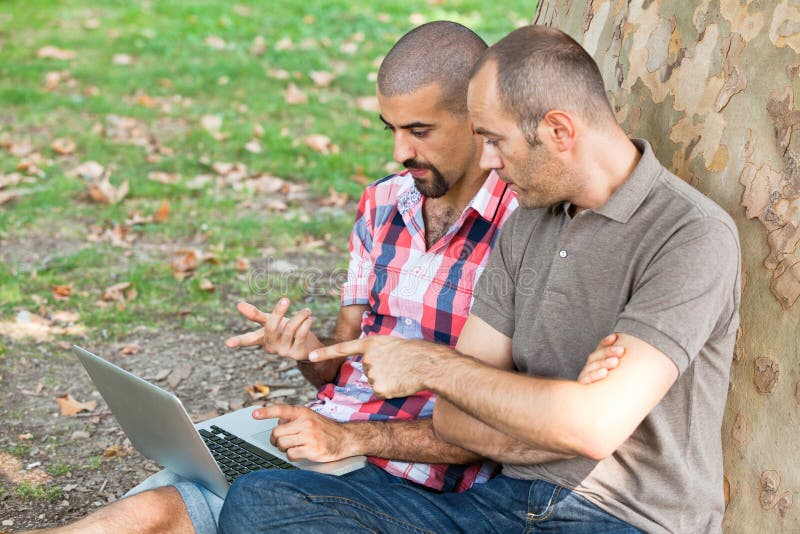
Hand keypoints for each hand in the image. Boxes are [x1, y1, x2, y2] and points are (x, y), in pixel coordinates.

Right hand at [225, 300, 321, 360]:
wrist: (308, 346)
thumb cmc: (286, 331)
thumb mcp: (271, 321)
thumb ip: (256, 315)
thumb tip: (238, 305)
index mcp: (263, 338)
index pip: (248, 339)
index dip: (238, 341)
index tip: (227, 344)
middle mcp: (272, 347)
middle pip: (271, 328)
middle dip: (278, 312)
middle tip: (285, 299)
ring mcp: (284, 351)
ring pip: (290, 329)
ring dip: (300, 316)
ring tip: (307, 310)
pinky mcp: (297, 353)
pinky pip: (301, 335)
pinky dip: (306, 324)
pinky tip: (310, 319)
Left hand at [253, 404, 355, 461]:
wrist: (345, 439)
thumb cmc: (324, 429)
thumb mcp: (309, 417)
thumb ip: (293, 419)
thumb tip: (277, 423)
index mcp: (303, 412)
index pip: (282, 410)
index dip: (266, 412)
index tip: (254, 414)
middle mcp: (306, 423)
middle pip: (276, 433)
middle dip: (276, 440)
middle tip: (281, 442)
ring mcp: (309, 436)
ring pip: (282, 444)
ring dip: (283, 449)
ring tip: (292, 447)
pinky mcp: (312, 450)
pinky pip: (290, 455)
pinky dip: (292, 456)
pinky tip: (299, 453)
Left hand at [310, 336, 436, 397]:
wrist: (428, 364)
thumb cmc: (414, 352)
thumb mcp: (391, 344)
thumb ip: (376, 352)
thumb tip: (369, 364)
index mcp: (371, 344)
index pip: (342, 348)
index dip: (325, 352)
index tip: (310, 355)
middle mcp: (368, 359)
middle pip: (367, 370)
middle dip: (380, 370)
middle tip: (397, 365)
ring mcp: (372, 375)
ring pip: (374, 381)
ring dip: (386, 380)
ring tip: (401, 372)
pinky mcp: (379, 389)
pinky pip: (380, 392)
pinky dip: (390, 389)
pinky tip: (400, 382)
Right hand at [577, 334, 624, 384]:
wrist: (593, 412)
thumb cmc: (611, 386)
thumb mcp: (615, 374)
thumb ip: (618, 361)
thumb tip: (625, 346)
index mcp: (596, 362)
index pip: (600, 349)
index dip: (606, 342)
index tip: (615, 337)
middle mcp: (589, 367)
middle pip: (596, 356)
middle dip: (608, 351)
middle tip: (621, 350)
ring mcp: (585, 376)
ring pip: (592, 366)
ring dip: (604, 362)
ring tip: (615, 361)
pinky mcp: (582, 386)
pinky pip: (586, 379)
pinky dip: (594, 375)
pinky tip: (604, 372)